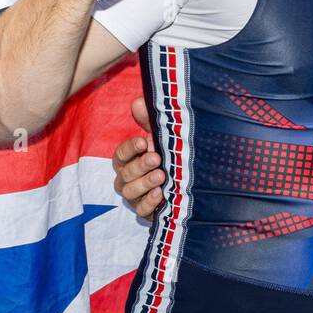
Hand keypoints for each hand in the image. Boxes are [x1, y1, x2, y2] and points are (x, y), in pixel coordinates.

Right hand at [112, 96, 166, 218]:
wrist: (191, 180)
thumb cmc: (171, 154)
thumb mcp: (164, 136)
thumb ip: (149, 120)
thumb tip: (138, 102)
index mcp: (129, 159)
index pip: (120, 154)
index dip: (130, 148)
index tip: (144, 141)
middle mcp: (128, 178)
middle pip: (124, 174)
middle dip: (139, 166)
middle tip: (156, 158)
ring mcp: (135, 195)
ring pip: (128, 192)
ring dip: (144, 183)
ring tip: (161, 176)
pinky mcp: (146, 210)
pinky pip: (140, 210)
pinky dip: (149, 202)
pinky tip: (161, 194)